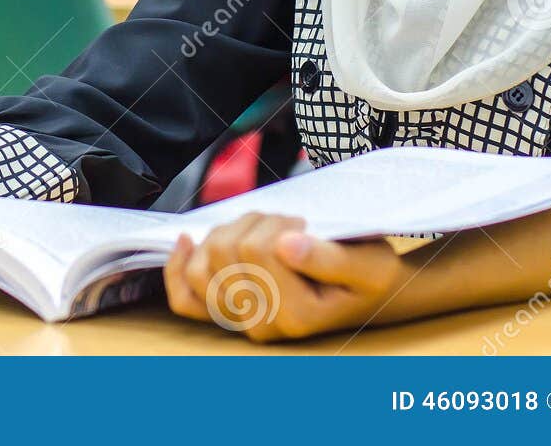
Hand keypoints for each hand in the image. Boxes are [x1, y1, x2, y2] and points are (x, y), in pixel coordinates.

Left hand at [163, 212, 407, 342]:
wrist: (371, 294)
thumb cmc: (370, 276)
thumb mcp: (368, 263)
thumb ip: (329, 258)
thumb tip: (288, 246)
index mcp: (297, 316)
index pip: (257, 249)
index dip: (277, 223)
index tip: (302, 223)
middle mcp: (264, 327)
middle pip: (225, 251)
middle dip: (254, 223)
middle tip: (285, 224)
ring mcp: (242, 323)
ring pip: (201, 266)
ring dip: (226, 233)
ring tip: (259, 230)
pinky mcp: (227, 315)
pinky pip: (184, 298)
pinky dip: (179, 266)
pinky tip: (188, 242)